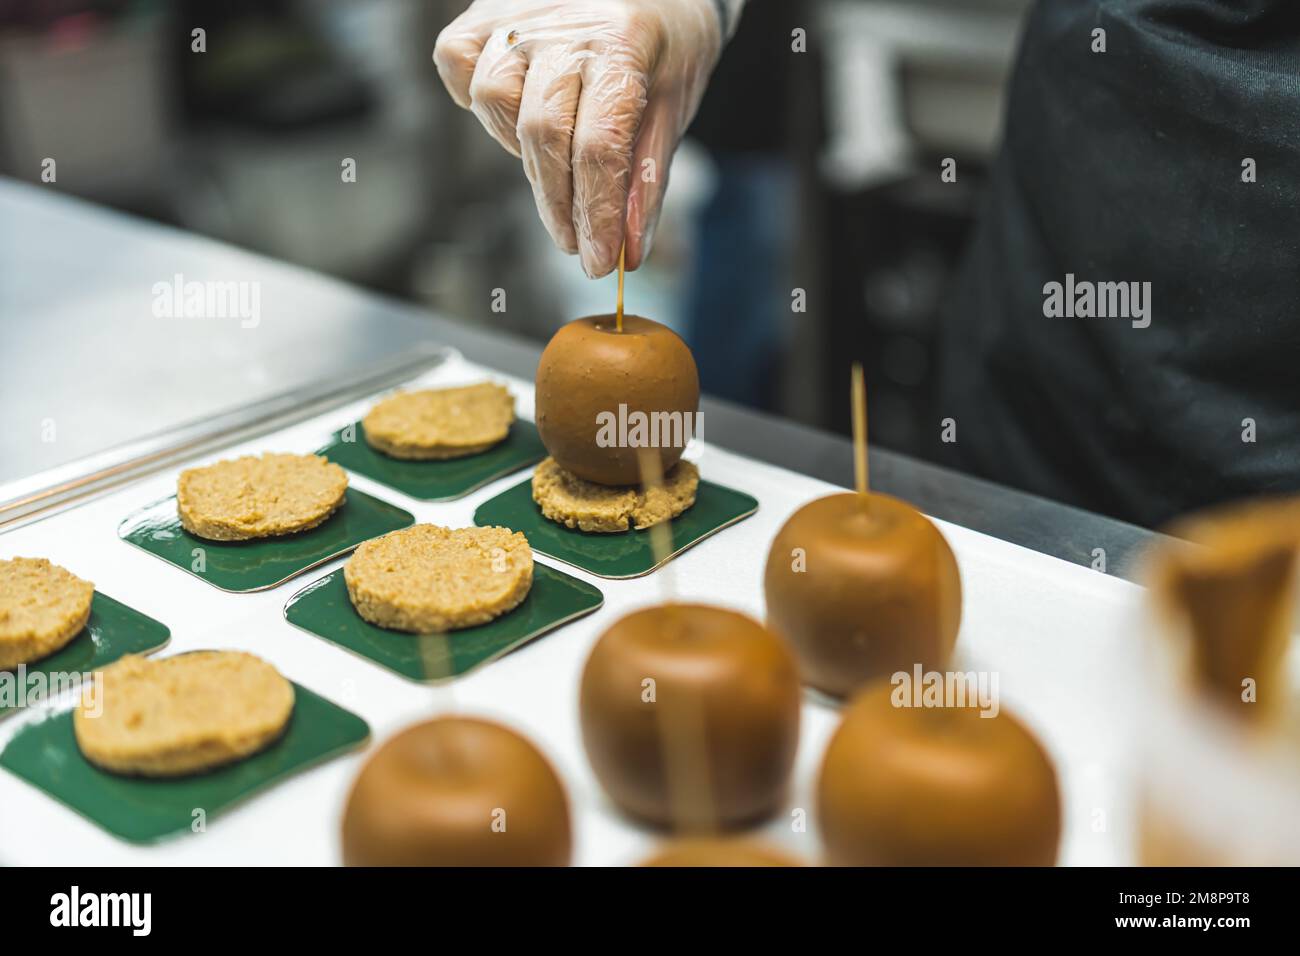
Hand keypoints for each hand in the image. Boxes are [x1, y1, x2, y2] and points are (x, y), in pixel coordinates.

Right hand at [434, 0, 724, 276]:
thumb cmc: (667, 40)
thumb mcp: (675, 106)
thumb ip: (648, 180)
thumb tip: (629, 253)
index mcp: (623, 42)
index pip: (599, 147)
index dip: (597, 214)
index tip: (599, 262)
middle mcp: (565, 22)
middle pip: (543, 133)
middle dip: (560, 203)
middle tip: (576, 240)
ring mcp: (519, 12)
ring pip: (493, 98)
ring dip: (521, 148)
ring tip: (554, 158)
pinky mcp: (485, 11)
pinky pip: (459, 64)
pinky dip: (481, 101)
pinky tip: (517, 114)